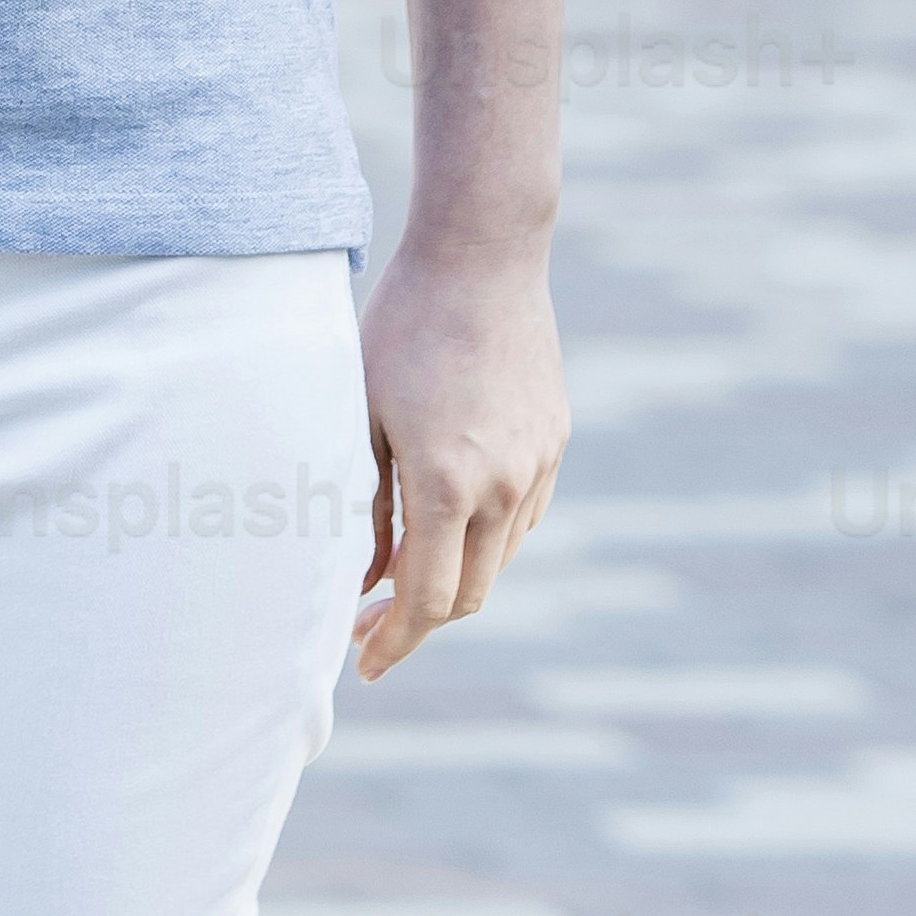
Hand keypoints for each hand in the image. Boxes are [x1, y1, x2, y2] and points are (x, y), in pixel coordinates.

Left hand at [352, 231, 565, 680]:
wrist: (481, 252)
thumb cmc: (403, 324)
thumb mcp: (361, 411)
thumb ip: (362, 504)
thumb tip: (362, 579)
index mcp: (447, 482)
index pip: (427, 600)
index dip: (394, 642)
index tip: (362, 664)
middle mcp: (503, 485)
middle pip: (468, 594)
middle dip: (418, 620)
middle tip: (367, 623)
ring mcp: (537, 463)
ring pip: (498, 558)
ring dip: (453, 577)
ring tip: (401, 569)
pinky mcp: (554, 440)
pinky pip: (522, 515)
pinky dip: (485, 536)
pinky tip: (448, 519)